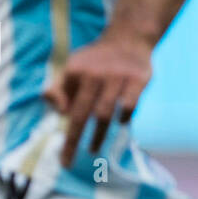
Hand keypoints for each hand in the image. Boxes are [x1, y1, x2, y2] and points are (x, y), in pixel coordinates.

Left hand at [43, 28, 152, 166]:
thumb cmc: (94, 62)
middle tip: (69, 161)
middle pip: (83, 114)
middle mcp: (94, 73)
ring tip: (92, 148)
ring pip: (105, 112)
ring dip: (99, 134)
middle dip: (74, 140)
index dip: (66, 134)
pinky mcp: (139, 78)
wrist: (128, 38)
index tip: (63, 158)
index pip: (68, 109)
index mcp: (75, 71)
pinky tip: (120, 124)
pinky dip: (124, 117)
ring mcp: (117, 76)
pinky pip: (130, 104)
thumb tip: (60, 112)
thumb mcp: (71, 70)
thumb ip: (59, 90)